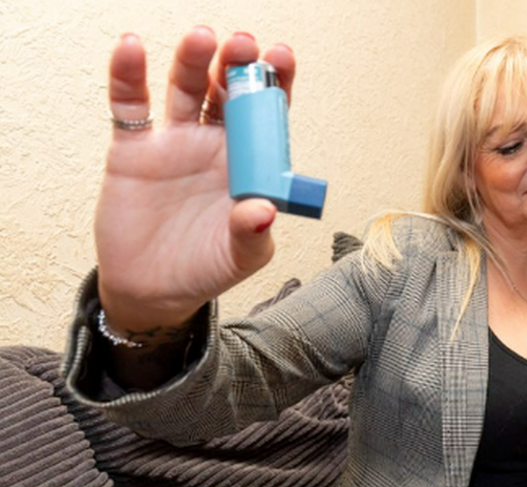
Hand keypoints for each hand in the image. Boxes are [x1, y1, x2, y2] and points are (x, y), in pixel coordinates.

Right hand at [97, 27, 295, 332]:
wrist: (152, 291)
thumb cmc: (205, 268)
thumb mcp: (239, 258)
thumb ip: (252, 235)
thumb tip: (263, 213)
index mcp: (249, 164)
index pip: (267, 116)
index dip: (275, 84)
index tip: (281, 57)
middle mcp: (215, 145)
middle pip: (228, 93)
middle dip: (236, 65)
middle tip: (242, 44)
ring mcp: (175, 143)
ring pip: (185, 89)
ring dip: (192, 61)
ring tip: (201, 38)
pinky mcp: (133, 149)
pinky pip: (130, 106)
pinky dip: (127, 74)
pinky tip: (130, 47)